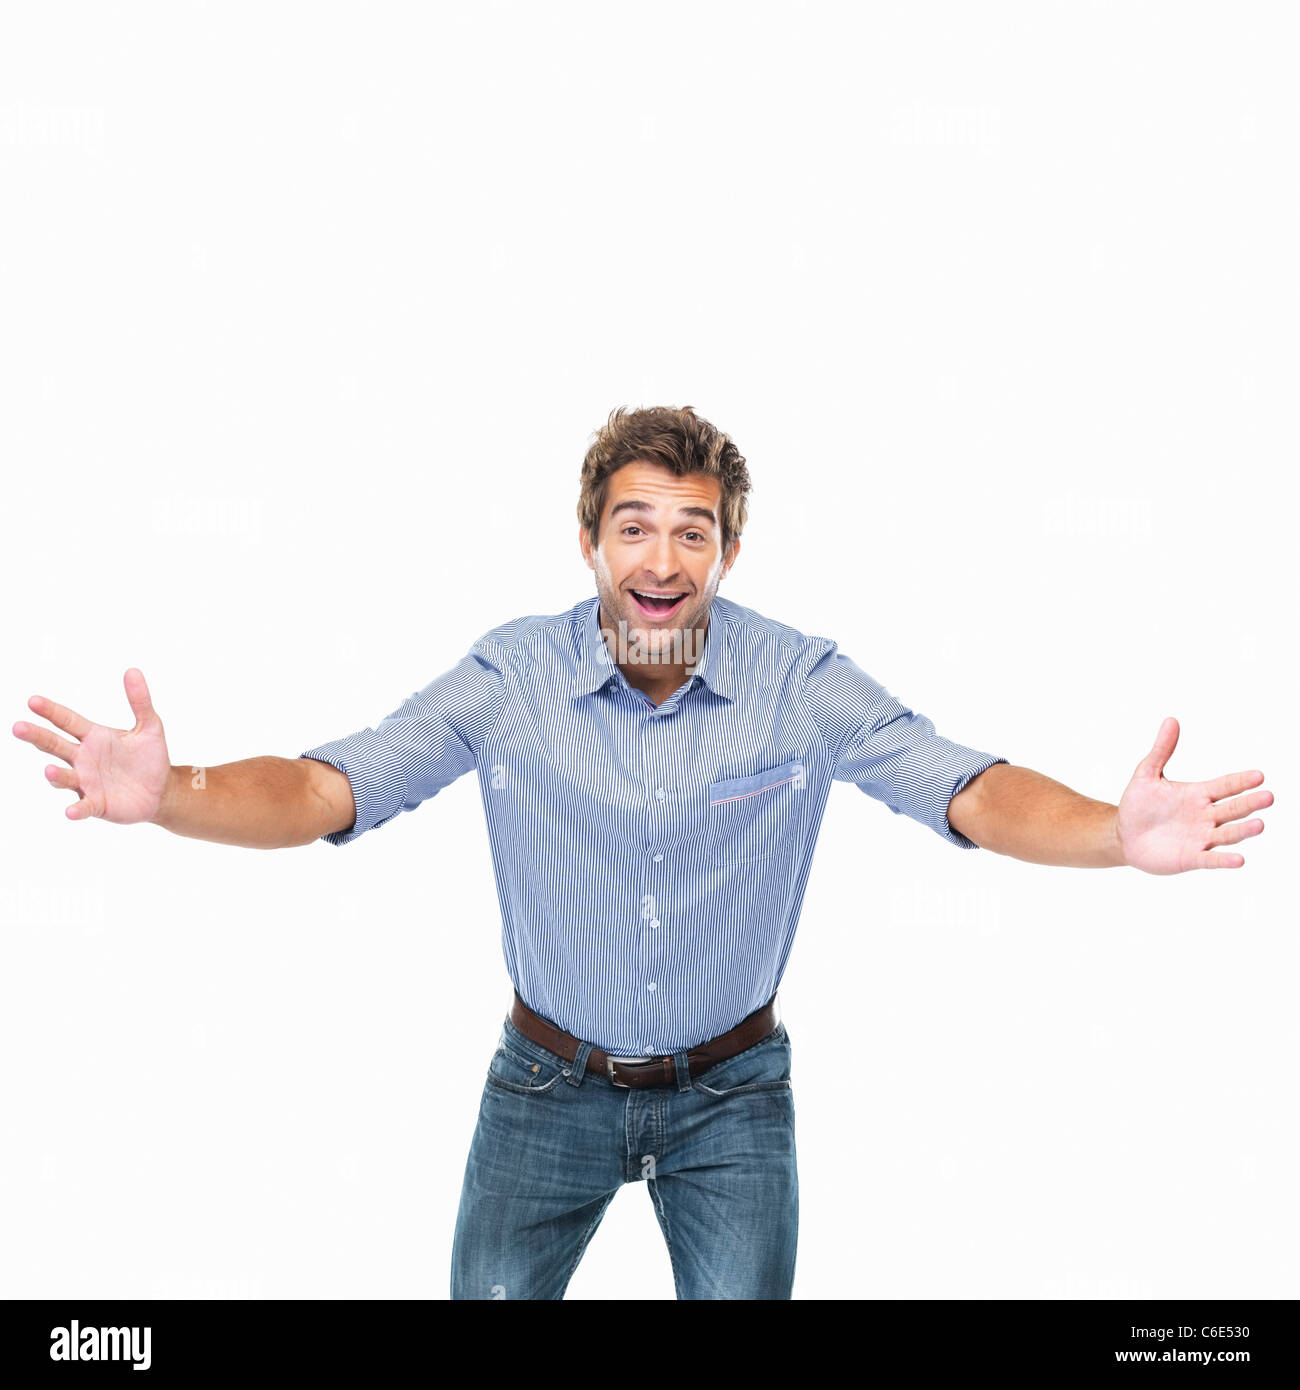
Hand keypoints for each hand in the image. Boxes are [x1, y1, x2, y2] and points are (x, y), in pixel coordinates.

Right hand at [12, 668, 171, 824]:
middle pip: (55, 745)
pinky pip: (83, 807)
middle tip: (18, 727)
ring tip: (50, 770)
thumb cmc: (151, 757)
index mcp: (94, 737)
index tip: (32, 701)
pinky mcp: (96, 804)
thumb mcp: (149, 726)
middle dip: (37, 736)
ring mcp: (87, 782)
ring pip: (64, 777)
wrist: (162, 790)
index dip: (51, 712)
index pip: (67, 721)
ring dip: (56, 775)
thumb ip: (140, 701)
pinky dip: (77, 809)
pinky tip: (71, 811)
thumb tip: (133, 671)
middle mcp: (83, 759)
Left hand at [1116, 717, 1271, 873]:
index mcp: (1197, 795)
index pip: (1224, 786)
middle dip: (1250, 803)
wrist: (1122, 834)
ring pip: (1227, 834)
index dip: (1240, 782)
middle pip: (1232, 809)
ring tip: (1259, 825)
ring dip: (1243, 831)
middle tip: (1268, 797)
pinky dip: (1224, 861)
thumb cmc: (1137, 804)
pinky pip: (1211, 860)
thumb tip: (1171, 720)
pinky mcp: (1191, 858)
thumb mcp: (1147, 774)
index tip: (1259, 776)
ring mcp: (1200, 838)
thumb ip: (1161, 750)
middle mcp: (1205, 816)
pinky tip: (1239, 860)